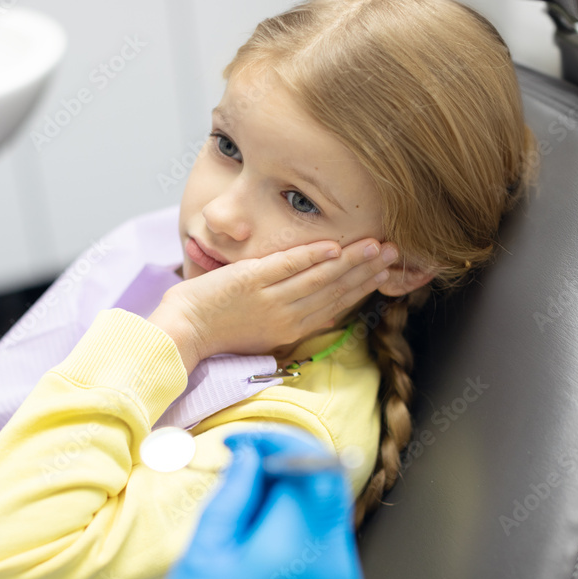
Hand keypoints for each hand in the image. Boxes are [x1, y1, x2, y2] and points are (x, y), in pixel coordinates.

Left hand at [148, 238, 396, 372]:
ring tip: (376, 245)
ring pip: (319, 277)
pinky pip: (288, 265)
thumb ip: (293, 319)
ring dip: (351, 260)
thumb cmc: (218, 330)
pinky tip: (334, 245)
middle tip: (393, 253)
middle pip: (336, 290)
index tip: (385, 272)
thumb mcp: (264, 333)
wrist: (183, 332)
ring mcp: (270, 298)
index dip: (363, 287)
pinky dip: (312, 255)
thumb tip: (325, 313)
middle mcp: (287, 316)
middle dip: (367, 270)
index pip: (336, 305)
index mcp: (291, 329)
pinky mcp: (251, 280)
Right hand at [156, 429, 370, 578]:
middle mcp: (337, 569)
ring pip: (329, 516)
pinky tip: (263, 549)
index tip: (244, 443)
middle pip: (325, 487)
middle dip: (285, 468)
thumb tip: (249, 456)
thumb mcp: (201, 561)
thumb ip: (232, 499)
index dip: (275, 441)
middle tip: (242, 472)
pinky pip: (330, 549)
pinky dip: (301, 533)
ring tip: (245, 518)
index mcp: (296, 552)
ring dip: (292, 500)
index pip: (307, 464)